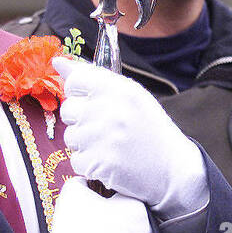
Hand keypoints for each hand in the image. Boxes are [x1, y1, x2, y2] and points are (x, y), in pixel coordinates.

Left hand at [54, 56, 208, 216]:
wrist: (173, 170)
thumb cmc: (150, 131)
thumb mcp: (132, 96)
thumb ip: (94, 77)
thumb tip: (57, 62)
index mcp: (120, 89)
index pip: (76, 80)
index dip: (80, 93)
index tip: (94, 102)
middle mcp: (109, 110)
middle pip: (68, 110)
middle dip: (82, 120)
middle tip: (108, 129)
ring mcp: (102, 138)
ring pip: (70, 137)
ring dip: (86, 144)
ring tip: (112, 147)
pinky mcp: (98, 163)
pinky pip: (76, 160)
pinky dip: (90, 164)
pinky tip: (111, 162)